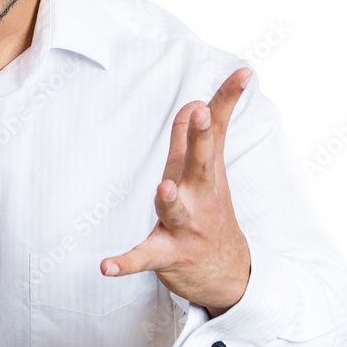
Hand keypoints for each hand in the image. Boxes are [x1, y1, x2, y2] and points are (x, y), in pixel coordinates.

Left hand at [99, 68, 252, 316]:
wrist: (229, 274)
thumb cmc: (211, 211)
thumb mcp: (208, 173)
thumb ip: (200, 137)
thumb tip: (193, 101)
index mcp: (205, 173)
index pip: (216, 132)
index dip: (226, 100)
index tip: (242, 73)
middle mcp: (200, 197)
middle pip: (201, 164)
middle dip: (201, 139)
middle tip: (202, 114)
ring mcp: (186, 228)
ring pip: (176, 211)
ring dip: (169, 200)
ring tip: (164, 188)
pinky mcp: (167, 256)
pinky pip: (143, 259)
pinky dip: (125, 263)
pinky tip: (105, 266)